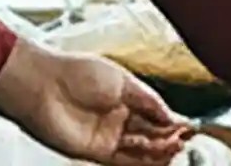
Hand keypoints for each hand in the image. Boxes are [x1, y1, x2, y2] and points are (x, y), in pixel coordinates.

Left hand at [0, 39, 190, 164]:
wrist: (43, 85)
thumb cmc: (76, 73)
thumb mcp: (124, 81)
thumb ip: (149, 101)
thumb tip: (170, 115)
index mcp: (124, 99)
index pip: (154, 116)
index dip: (171, 123)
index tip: (186, 127)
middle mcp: (116, 120)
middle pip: (149, 136)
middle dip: (168, 139)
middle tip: (182, 140)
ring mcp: (106, 137)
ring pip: (139, 152)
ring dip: (159, 152)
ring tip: (175, 148)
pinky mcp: (94, 152)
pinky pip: (123, 161)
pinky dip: (142, 161)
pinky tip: (157, 156)